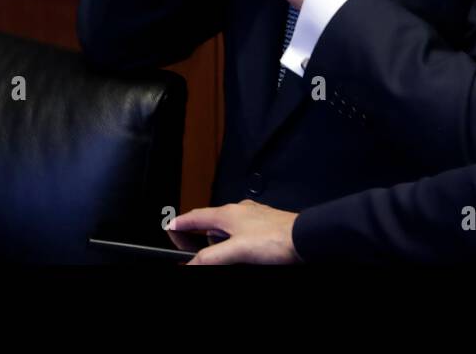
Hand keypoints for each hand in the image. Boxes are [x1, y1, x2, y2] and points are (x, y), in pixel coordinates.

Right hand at [168, 200, 301, 264]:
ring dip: (219, 239)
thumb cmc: (275, 239)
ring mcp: (254, 218)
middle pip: (212, 221)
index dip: (182, 223)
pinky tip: (241, 251)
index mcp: (228, 214)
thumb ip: (211, 257)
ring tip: (217, 254)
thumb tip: (191, 264)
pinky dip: (235, 241)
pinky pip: (242, 232)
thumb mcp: (236, 250)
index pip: (197, 217)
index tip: (171, 226)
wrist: (304, 238)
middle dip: (200, 234)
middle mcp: (240, 212)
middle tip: (190, 246)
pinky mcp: (265, 226)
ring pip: (228, 227)